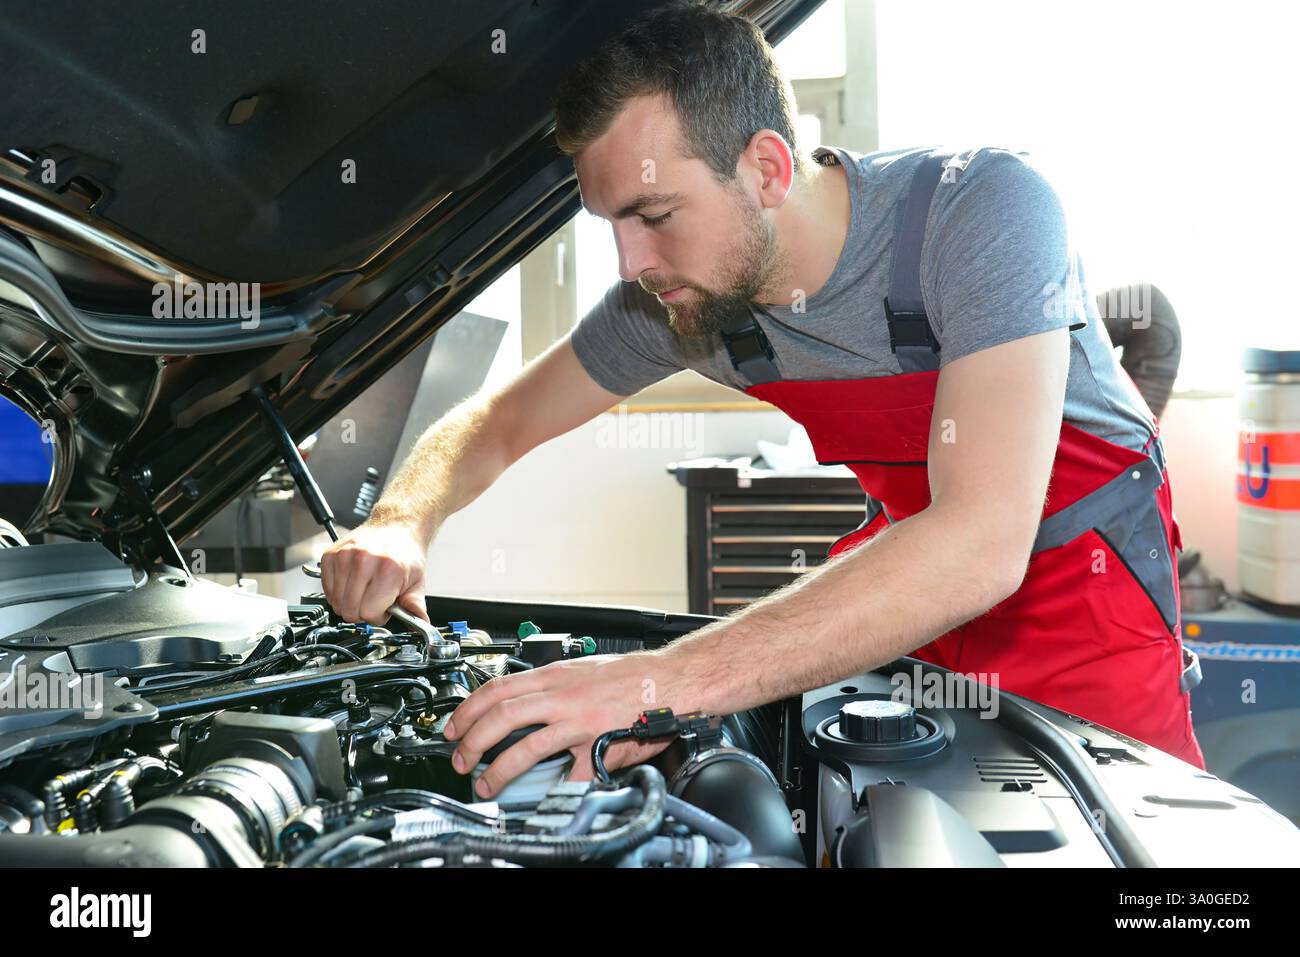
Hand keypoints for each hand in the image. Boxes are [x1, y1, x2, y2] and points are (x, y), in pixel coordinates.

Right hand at [319, 520, 431, 624]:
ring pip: (336, 602)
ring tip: (364, 590)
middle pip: (349, 610)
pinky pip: (326, 589)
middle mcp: (364, 561)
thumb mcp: (417, 582)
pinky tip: (352, 584)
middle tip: (373, 601)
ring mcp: (344, 556)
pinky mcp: (330, 555)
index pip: (368, 613)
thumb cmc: (405, 553)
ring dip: (349, 603)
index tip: (383, 609)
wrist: (396, 527)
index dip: (377, 617)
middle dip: (362, 613)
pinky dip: (337, 593)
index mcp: (388, 570)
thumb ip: (415, 606)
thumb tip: (420, 623)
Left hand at [442, 653, 688, 798]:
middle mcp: (563, 696)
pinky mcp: (599, 746)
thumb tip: (521, 703)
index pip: (497, 688)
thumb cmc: (632, 676)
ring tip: (487, 785)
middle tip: (461, 759)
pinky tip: (545, 796)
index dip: (468, 709)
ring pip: (526, 746)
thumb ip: (552, 686)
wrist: (672, 679)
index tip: (453, 726)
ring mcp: (579, 721)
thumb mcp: (582, 669)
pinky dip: (556, 786)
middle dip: (472, 741)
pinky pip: (571, 773)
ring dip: (499, 769)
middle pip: (501, 717)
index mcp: (555, 676)